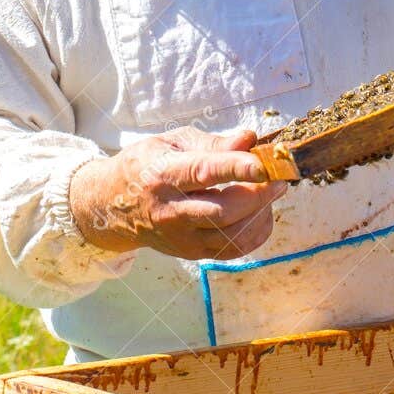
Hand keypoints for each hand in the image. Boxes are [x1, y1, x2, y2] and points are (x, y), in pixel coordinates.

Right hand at [67, 124, 287, 260]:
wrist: (112, 206)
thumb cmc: (147, 165)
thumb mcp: (172, 142)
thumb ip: (212, 143)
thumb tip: (249, 139)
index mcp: (162, 175)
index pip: (204, 172)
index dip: (237, 167)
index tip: (264, 162)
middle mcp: (170, 211)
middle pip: (223, 210)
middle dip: (259, 193)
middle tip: (280, 176)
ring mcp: (181, 237)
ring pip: (231, 234)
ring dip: (261, 212)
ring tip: (271, 191)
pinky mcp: (191, 253)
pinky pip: (232, 249)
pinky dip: (255, 231)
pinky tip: (261, 211)